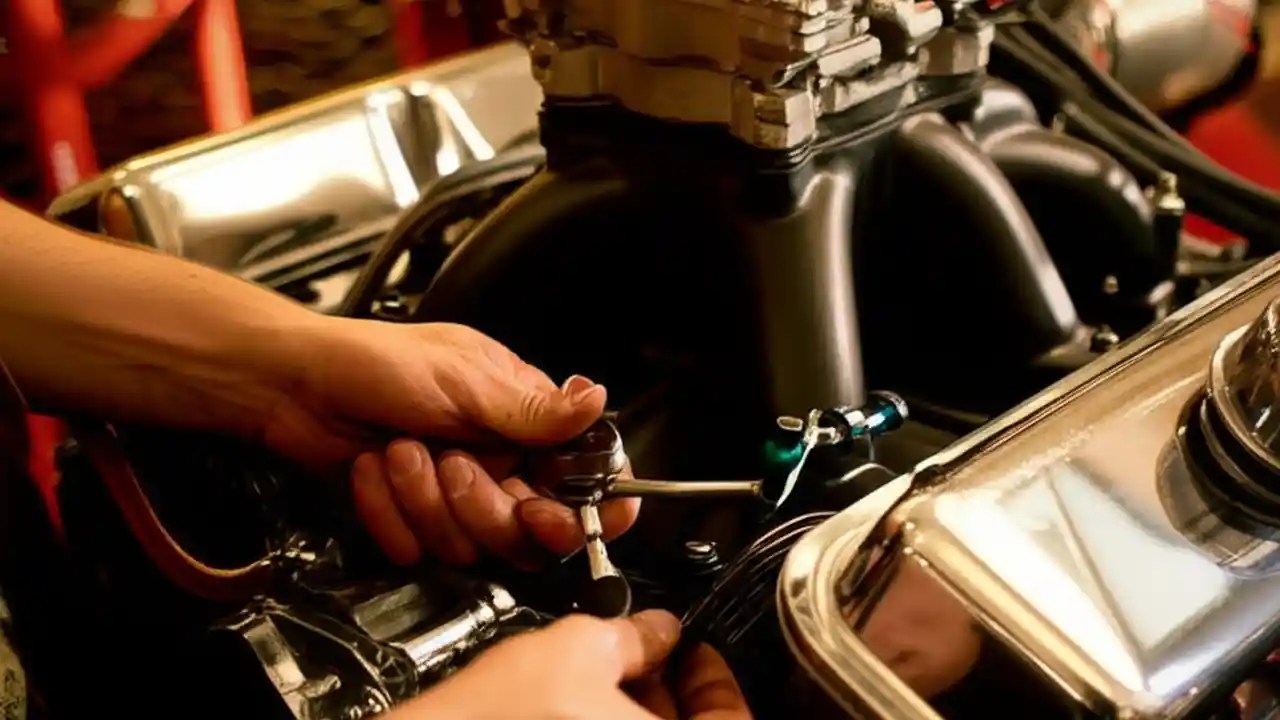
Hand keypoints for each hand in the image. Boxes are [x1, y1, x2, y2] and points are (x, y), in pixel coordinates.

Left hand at [264, 319, 639, 565]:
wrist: (295, 386)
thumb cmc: (373, 362)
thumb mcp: (461, 379)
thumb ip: (532, 409)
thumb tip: (598, 401)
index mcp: (524, 419)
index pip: (583, 476)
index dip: (583, 509)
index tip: (549, 516)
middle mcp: (499, 462)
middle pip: (527, 530)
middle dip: (482, 507)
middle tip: (453, 467)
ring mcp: (456, 494)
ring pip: (472, 545)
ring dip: (425, 501)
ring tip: (401, 452)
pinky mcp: (415, 519)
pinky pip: (420, 551)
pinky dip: (389, 513)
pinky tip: (374, 471)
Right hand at [383, 611, 751, 719]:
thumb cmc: (497, 719)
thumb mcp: (576, 650)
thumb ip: (629, 635)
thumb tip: (654, 629)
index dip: (716, 680)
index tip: (697, 653)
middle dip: (667, 696)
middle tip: (646, 658)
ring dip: (627, 715)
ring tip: (602, 678)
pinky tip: (570, 712)